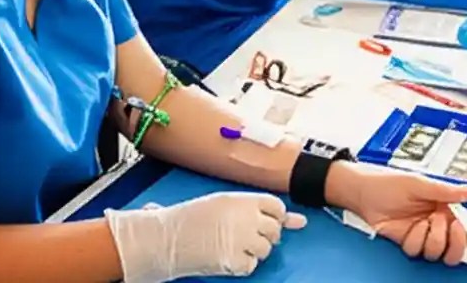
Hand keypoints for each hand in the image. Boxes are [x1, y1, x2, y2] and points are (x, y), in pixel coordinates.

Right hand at [104, 192, 306, 281]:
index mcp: (243, 200)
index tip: (265, 221)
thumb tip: (301, 220)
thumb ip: (261, 209)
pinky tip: (225, 256)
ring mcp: (243, 241)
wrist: (166, 238)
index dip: (272, 216)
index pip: (276, 207)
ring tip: (229, 245)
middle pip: (274, 230)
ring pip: (265, 250)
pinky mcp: (236, 261)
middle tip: (242, 236)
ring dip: (251, 251)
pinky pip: (251, 266)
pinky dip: (241, 265)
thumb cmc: (190, 217)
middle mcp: (247, 218)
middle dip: (263, 235)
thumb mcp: (224, 203)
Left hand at [330, 163, 466, 264]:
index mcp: (445, 207)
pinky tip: (410, 226)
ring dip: (433, 238)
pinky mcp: (408, 242)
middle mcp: (437, 224)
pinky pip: (417, 251)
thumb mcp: (419, 183)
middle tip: (451, 225)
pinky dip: (415, 239)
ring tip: (424, 221)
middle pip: (456, 248)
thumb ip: (445, 191)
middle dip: (456, 241)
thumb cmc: (389, 183)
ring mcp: (423, 234)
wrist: (364, 193)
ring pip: (438, 252)